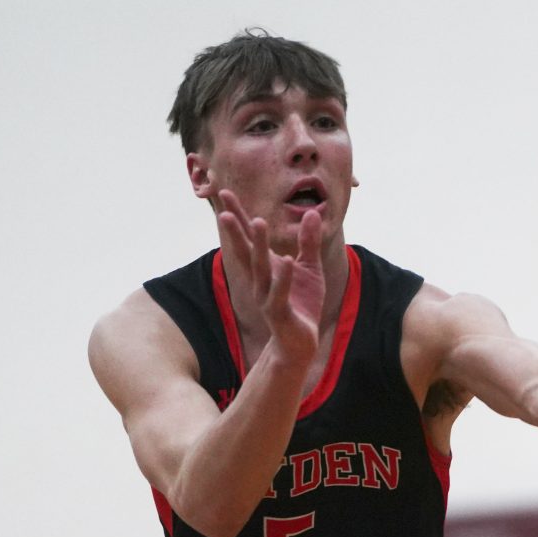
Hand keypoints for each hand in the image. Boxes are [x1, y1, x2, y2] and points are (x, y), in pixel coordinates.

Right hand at [214, 189, 324, 366]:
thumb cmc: (301, 304)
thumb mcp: (309, 268)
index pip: (249, 238)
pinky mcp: (280, 313)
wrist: (299, 343)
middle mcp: (260, 280)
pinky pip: (280, 293)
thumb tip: (312, 212)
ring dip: (259, 246)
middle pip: (246, 251)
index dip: (238, 215)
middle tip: (225, 209)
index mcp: (265, 267)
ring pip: (261, 269)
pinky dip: (283, 277)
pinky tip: (286, 260)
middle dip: (237, 231)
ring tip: (259, 222)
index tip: (225, 193)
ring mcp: (267, 297)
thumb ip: (309, 242)